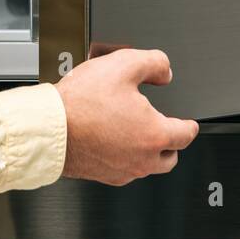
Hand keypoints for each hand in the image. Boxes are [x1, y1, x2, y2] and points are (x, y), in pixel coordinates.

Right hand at [53, 48, 199, 185]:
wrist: (49, 127)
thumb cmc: (81, 102)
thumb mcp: (123, 65)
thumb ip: (154, 63)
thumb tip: (164, 71)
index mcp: (154, 134)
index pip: (186, 135)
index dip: (190, 125)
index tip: (189, 123)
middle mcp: (142, 159)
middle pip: (170, 158)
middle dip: (171, 143)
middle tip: (165, 129)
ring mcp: (122, 170)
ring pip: (147, 167)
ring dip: (148, 152)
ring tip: (137, 132)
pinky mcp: (103, 175)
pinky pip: (125, 170)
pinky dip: (126, 157)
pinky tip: (113, 139)